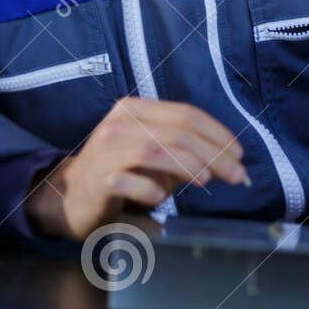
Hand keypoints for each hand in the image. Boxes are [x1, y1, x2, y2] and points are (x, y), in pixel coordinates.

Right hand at [24, 97, 247, 239]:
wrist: (68, 197)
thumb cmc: (120, 174)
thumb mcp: (156, 157)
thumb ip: (188, 153)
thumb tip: (231, 162)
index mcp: (136, 108)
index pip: (187, 114)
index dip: (218, 133)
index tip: (240, 154)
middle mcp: (120, 122)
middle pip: (179, 132)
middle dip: (214, 154)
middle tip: (236, 175)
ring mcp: (107, 149)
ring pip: (160, 151)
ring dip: (191, 167)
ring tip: (206, 181)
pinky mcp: (99, 178)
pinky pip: (136, 182)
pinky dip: (155, 192)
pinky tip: (161, 199)